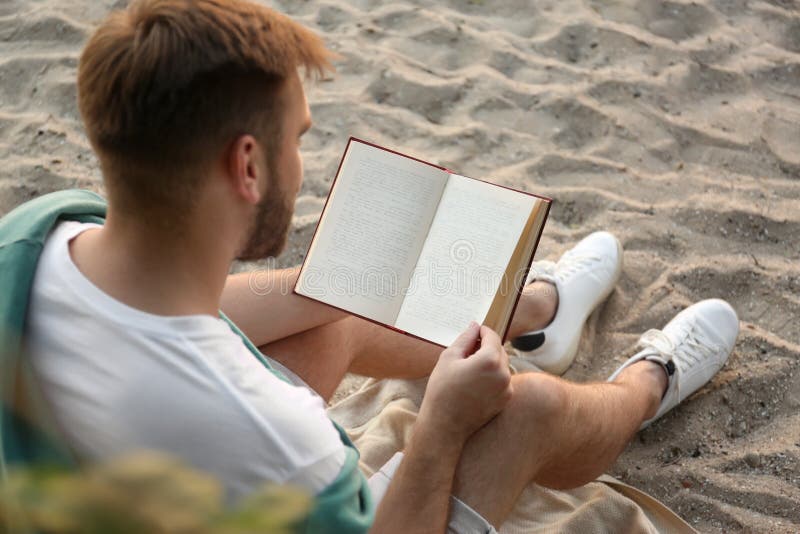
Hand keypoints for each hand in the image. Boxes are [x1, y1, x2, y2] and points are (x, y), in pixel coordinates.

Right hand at [417, 322, 512, 443]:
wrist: (445, 425)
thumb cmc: (442, 389)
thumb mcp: (449, 358)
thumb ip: (465, 338)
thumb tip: (475, 326)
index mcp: (490, 360)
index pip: (492, 336)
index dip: (482, 331)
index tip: (473, 333)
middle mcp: (503, 373)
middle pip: (499, 349)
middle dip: (486, 347)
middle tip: (467, 352)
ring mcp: (507, 388)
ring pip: (502, 365)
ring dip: (490, 362)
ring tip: (469, 369)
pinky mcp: (506, 399)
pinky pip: (502, 380)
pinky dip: (492, 376)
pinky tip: (475, 383)